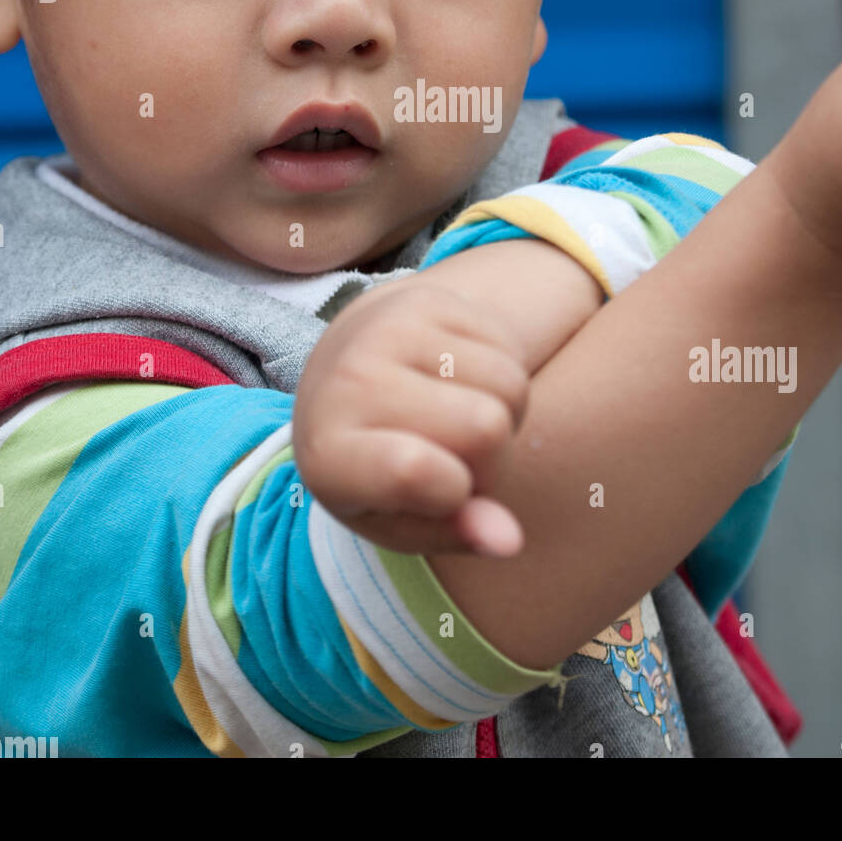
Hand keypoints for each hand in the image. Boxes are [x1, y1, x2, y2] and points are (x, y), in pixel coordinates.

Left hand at [292, 279, 531, 555]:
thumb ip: (453, 532)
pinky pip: (511, 350)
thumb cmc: (375, 463)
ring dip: (503, 416)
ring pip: (509, 386)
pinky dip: (503, 380)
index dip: (455, 492)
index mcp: (330, 453)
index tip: (444, 494)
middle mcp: (352, 379)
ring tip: (457, 420)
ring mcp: (390, 329)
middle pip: (485, 428)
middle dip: (491, 458)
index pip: (411, 469)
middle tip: (455, 458)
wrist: (344, 365)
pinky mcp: (427, 298)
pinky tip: (463, 385)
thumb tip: (510, 542)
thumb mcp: (397, 517)